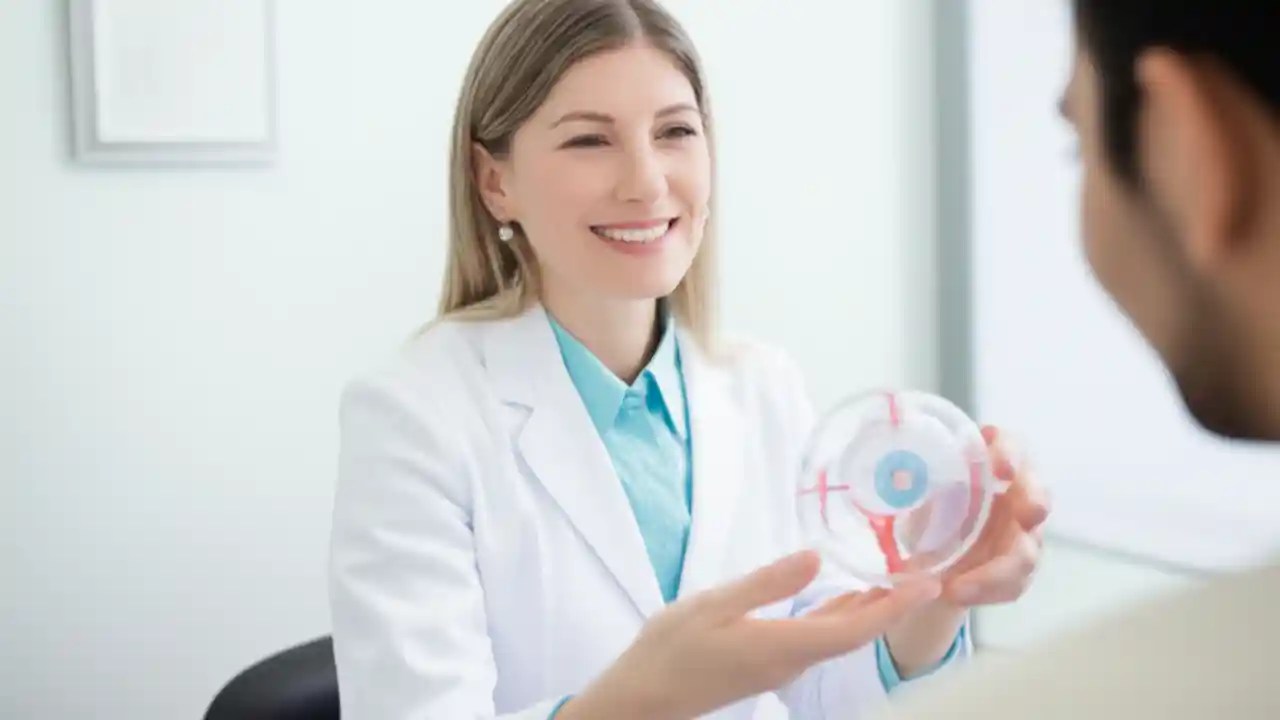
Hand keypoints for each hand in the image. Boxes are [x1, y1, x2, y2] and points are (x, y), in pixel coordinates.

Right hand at [557, 550, 940, 719]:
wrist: (645, 697)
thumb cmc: (672, 650)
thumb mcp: (714, 605)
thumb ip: (767, 583)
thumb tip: (815, 557)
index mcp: (784, 646)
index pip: (855, 628)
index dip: (896, 607)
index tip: (931, 584)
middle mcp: (793, 661)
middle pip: (857, 634)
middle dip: (895, 605)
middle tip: (926, 569)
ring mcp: (783, 664)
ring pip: (841, 636)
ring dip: (872, 609)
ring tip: (898, 575)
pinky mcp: (770, 661)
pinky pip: (822, 637)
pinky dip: (843, 613)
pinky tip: (848, 594)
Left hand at [884, 425, 1050, 676]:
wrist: (925, 558)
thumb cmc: (923, 509)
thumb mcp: (910, 488)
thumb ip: (902, 469)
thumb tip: (871, 433)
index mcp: (989, 465)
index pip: (1010, 447)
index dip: (1009, 454)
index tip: (999, 468)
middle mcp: (1013, 497)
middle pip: (1036, 495)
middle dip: (1033, 503)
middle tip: (1025, 515)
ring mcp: (1019, 536)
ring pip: (1026, 551)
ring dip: (996, 570)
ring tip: (957, 587)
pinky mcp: (1015, 571)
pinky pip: (1012, 584)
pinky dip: (985, 591)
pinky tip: (958, 594)